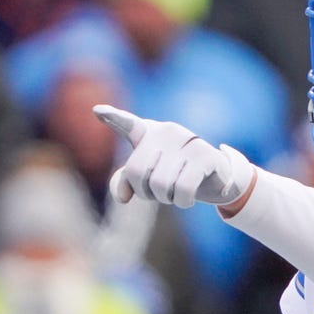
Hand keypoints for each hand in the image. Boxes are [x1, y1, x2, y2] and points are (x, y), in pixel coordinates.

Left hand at [94, 105, 254, 209]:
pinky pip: (183, 190)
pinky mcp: (205, 156)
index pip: (128, 124)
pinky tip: (189, 198)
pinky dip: (183, 202)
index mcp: (148, 133)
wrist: (216, 177)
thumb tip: (122, 198)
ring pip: (162, 185)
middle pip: (139, 174)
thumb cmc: (174, 174)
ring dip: (168, 199)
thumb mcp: (147, 176)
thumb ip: (125, 183)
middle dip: (147, 193)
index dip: (113, 117)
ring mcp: (187, 141)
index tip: (97, 111)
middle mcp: (166, 131)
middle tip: (161, 191)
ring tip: (177, 191)